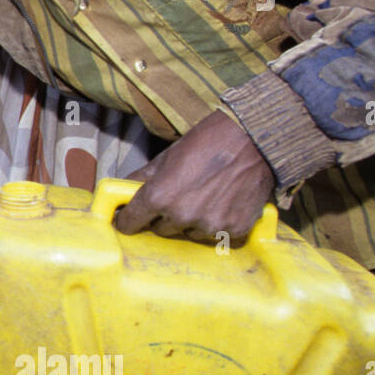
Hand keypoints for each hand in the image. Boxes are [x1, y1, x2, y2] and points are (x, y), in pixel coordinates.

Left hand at [114, 110, 275, 243]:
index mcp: (160, 196)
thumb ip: (142, 178)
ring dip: (193, 221)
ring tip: (206, 196)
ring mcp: (210, 225)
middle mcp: (182, 216)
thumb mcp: (167, 157)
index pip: (130, 222)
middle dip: (165, 216)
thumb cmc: (207, 142)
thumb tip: (121, 191)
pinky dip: (219, 223)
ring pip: (190, 233)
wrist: (253, 138)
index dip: (127, 219)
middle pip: (162, 229)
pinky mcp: (235, 230)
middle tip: (179, 196)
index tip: (129, 219)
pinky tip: (225, 203)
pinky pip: (217, 235)